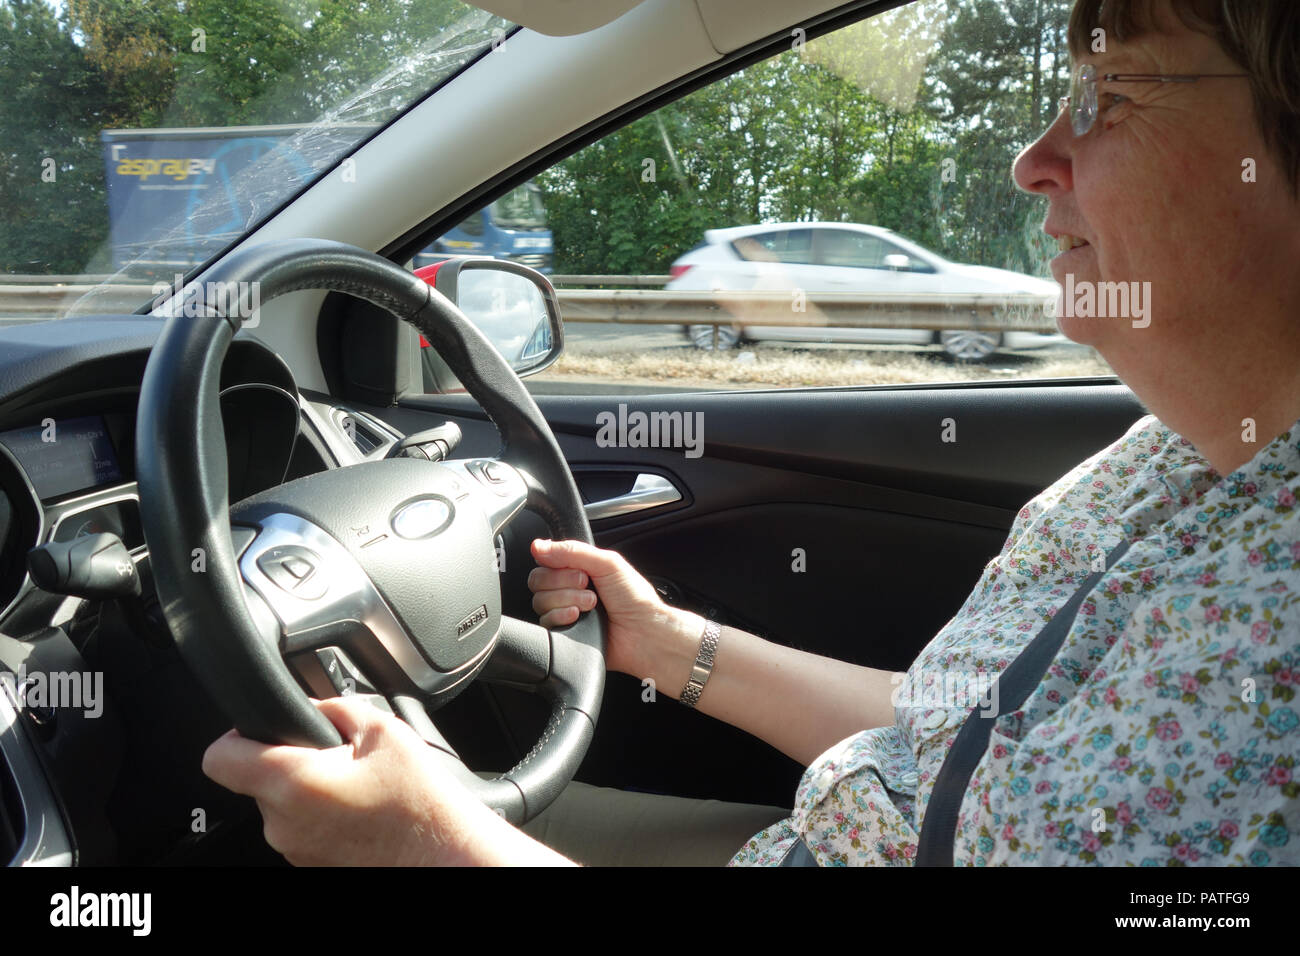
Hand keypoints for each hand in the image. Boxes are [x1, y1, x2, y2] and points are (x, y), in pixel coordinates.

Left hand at [202, 696, 505, 865]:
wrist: (443, 856)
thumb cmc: (420, 803)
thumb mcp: (384, 730)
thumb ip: (335, 707)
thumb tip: (313, 704)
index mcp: (292, 783)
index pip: (219, 758)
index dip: (236, 736)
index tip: (259, 730)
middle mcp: (282, 824)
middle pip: (257, 779)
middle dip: (291, 760)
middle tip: (337, 757)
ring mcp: (294, 850)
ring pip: (282, 805)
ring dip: (309, 790)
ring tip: (357, 786)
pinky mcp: (309, 865)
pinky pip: (302, 828)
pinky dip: (323, 815)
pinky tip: (361, 810)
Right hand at [528, 538, 699, 682]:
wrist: (642, 632)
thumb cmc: (634, 598)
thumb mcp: (607, 563)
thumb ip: (571, 551)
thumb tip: (537, 546)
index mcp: (578, 569)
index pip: (546, 560)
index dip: (557, 564)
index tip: (580, 571)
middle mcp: (568, 589)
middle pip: (538, 580)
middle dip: (563, 583)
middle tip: (587, 586)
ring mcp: (563, 611)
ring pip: (540, 600)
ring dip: (566, 600)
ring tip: (590, 605)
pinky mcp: (562, 632)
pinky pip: (544, 621)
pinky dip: (560, 617)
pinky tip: (578, 617)